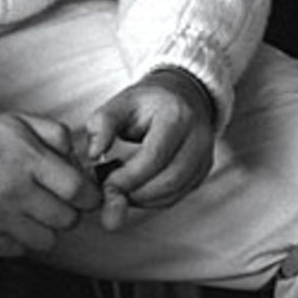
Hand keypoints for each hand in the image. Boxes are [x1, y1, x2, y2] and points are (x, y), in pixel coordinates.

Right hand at [0, 114, 101, 256]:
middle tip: (58, 202)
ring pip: (48, 240)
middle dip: (69, 211)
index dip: (90, 196)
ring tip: (33, 212)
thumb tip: (80, 157)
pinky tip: (12, 220)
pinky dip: (21, 239)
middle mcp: (15, 191)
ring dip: (46, 228)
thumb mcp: (18, 122)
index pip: (78, 190)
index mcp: (27, 159)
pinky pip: (21, 250)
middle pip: (67, 219)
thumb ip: (55, 134)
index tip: (87, 196)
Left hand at [83, 69, 215, 231]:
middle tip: (112, 191)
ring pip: (174, 192)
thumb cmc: (147, 103)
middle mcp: (198, 137)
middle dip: (136, 192)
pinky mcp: (203, 172)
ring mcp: (204, 156)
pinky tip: (137, 189)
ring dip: (143, 199)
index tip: (107, 183)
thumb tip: (93, 154)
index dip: (129, 176)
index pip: (155, 156)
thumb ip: (103, 125)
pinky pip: (178, 195)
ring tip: (122, 189)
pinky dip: (154, 200)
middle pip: (169, 179)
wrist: (179, 97)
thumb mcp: (121, 103)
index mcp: (176, 115)